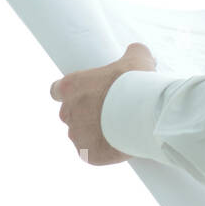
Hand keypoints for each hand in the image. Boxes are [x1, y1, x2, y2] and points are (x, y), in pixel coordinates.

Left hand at [51, 43, 156, 165]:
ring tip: (122, 127)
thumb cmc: (137, 82)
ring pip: (82, 135)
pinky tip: (122, 143)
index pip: (58, 90)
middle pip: (70, 113)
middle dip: (88, 113)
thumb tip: (136, 50)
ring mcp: (76, 135)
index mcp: (71, 87)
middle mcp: (68, 112)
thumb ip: (132, 53)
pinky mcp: (88, 155)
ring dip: (97, 132)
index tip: (90, 92)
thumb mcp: (138, 58)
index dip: (74, 91)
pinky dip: (105, 150)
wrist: (146, 112)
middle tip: (113, 110)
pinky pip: (93, 153)